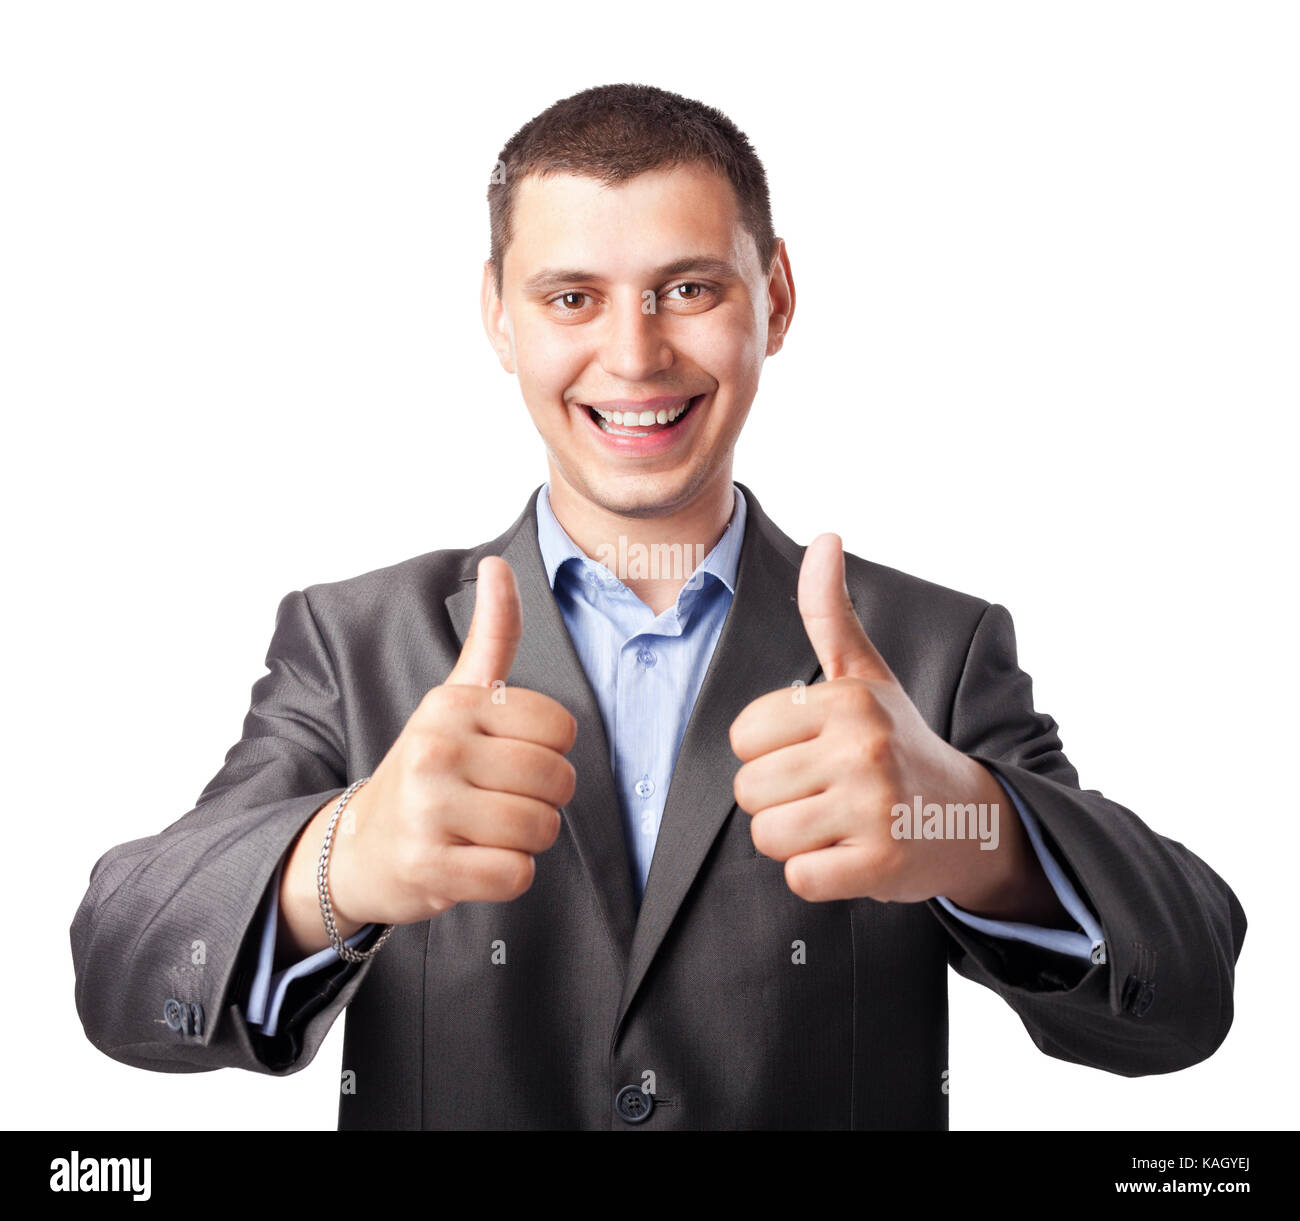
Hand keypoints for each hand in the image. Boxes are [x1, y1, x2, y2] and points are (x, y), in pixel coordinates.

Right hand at [327, 556, 577, 926]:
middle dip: (543, 801)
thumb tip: (498, 563)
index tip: (509, 759)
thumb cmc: (426, 769)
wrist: (357, 846)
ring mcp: (427, 808)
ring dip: (526, 841)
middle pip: (556, 780)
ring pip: (540, 829)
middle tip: (500, 803)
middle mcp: (436, 749)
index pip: (561, 729)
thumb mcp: (454, 699)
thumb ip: (491, 637)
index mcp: (452, 705)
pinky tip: (473, 862)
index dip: (550, 752)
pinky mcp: (426, 865)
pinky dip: (506, 877)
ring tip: (485, 833)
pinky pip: (514, 875)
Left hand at [729, 534, 1045, 915]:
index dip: (767, 752)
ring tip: (835, 823)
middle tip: (824, 794)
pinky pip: (800, 878)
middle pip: (749, 791)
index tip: (809, 753)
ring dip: (795, 840)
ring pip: (768, 836)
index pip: (743, 737)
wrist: (971, 818)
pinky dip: (817, 875)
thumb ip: (830, 613)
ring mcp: (874, 808)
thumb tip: (825, 539)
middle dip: (776, 800)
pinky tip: (850, 854)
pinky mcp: (882, 864)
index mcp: (846, 701)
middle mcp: (862, 748)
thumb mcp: (866, 676)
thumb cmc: (900, 743)